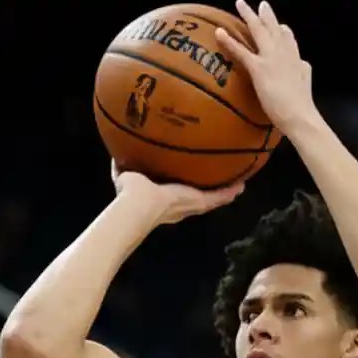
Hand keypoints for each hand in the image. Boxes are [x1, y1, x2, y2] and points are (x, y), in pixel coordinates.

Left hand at [111, 160, 243, 225]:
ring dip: (225, 192)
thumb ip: (123, 162)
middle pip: (199, 197)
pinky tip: (241, 185)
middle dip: (208, 190)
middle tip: (220, 181)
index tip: (191, 180)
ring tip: (238, 184)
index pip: (177, 192)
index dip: (184, 187)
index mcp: (164, 198)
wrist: (140, 205)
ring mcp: (192, 205)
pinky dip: (230, 191)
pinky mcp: (200, 202)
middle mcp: (180, 204)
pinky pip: (219, 197)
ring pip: (212, 198)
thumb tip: (116, 152)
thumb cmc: (129, 193)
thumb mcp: (126, 173)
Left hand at [215, 0, 316, 132]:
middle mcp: (284, 53)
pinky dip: (229, 40)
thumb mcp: (306, 82)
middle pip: (274, 29)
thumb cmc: (302, 104)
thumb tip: (304, 63)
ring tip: (240, 3)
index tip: (281, 25)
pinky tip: (219, 32)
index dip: (284, 31)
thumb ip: (303, 70)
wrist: (299, 114)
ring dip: (248, 16)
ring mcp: (270, 58)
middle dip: (267, 15)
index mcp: (296, 59)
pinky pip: (241, 51)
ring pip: (258, 31)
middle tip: (261, 4)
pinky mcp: (258, 68)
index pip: (289, 39)